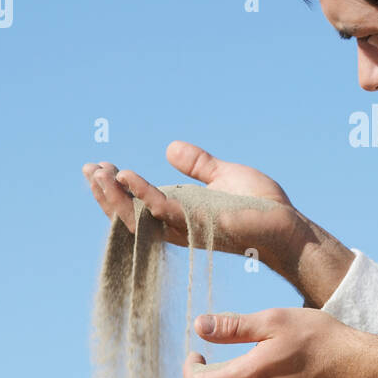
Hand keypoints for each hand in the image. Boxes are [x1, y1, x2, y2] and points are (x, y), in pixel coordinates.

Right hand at [83, 142, 354, 305]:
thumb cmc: (261, 207)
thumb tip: (170, 149)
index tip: (101, 166)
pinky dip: (143, 193)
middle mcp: (177, 227)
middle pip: (130, 216)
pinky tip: (128, 175)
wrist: (287, 225)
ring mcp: (187, 229)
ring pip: (139, 217)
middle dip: (106, 194)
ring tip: (98, 172)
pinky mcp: (200, 225)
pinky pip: (164, 211)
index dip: (116, 190)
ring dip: (115, 195)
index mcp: (179, 215)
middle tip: (90, 169)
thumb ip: (197, 165)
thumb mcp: (224, 176)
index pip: (137, 206)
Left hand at [183, 308, 377, 377]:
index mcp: (249, 376)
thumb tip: (199, 326)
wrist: (357, 365)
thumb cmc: (318, 339)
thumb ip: (235, 326)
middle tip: (203, 358)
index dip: (188, 370)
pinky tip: (246, 368)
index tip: (198, 351)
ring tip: (220, 362)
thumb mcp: (275, 321)